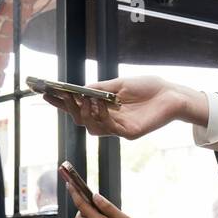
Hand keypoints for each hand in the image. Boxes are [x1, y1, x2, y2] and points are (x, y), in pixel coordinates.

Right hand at [42, 76, 206, 138]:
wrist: (172, 94)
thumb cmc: (148, 88)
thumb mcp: (119, 84)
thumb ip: (99, 89)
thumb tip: (78, 90)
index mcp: (104, 108)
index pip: (78, 107)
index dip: (61, 102)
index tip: (45, 93)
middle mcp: (108, 120)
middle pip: (80, 119)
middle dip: (67, 108)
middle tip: (60, 95)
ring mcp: (118, 129)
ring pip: (91, 127)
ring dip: (84, 112)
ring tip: (82, 98)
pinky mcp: (129, 134)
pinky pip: (108, 128)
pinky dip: (100, 116)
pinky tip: (98, 104)